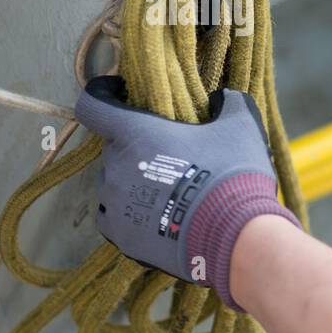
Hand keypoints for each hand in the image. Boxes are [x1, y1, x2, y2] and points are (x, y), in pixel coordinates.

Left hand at [74, 76, 300, 308]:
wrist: (235, 238)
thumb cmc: (232, 175)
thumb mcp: (239, 125)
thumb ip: (227, 102)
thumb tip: (221, 98)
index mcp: (134, 134)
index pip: (92, 105)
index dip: (101, 95)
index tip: (118, 94)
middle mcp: (115, 167)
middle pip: (112, 147)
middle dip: (134, 145)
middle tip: (167, 151)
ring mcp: (115, 205)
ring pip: (112, 183)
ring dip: (131, 179)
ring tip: (166, 188)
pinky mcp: (123, 237)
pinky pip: (114, 216)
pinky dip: (129, 212)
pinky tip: (156, 214)